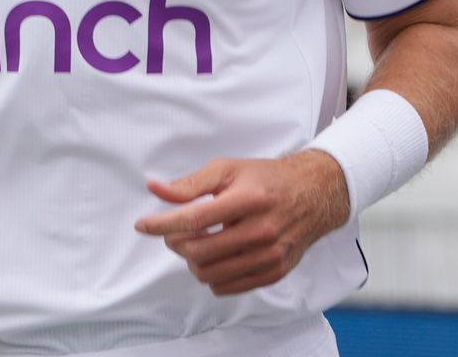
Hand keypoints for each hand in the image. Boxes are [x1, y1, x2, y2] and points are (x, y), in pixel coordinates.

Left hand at [133, 151, 350, 296]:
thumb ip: (190, 183)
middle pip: (199, 251)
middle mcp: (261, 230)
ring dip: (192, 261)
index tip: (143, 225)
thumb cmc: (266, 180)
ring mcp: (269, 255)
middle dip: (176, 243)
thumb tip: (155, 189)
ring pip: (210, 274)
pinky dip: (212, 275)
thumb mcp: (228, 169)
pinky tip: (215, 257)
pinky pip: (227, 287)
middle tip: (175, 233)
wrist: (314, 195)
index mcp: (248, 199)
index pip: (194, 219)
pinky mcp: (274, 272)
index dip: (162, 224)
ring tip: (196, 243)